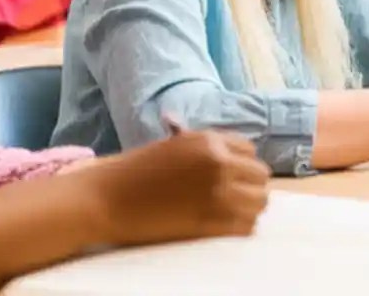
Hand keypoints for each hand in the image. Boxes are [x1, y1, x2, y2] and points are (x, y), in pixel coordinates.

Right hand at [92, 131, 269, 245]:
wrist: (108, 198)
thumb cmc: (134, 172)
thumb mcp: (171, 147)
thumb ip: (201, 146)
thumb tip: (224, 151)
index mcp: (208, 140)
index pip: (250, 150)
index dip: (240, 164)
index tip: (231, 176)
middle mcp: (219, 162)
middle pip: (260, 175)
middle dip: (249, 185)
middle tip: (233, 196)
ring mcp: (218, 192)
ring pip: (260, 202)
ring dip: (249, 207)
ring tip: (230, 213)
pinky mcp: (213, 221)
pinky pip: (246, 226)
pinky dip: (239, 228)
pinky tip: (223, 226)